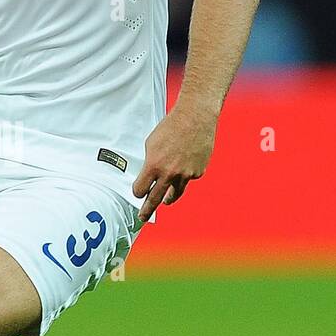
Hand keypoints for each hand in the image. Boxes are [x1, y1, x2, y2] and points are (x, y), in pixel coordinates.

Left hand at [132, 106, 215, 221]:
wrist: (195, 118)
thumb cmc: (170, 127)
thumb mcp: (152, 144)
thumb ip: (150, 162)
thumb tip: (149, 176)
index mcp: (154, 165)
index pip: (141, 189)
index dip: (138, 191)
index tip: (137, 192)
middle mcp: (170, 173)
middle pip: (155, 199)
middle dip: (147, 210)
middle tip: (143, 217)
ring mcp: (186, 174)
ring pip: (175, 193)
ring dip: (169, 198)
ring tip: (166, 202)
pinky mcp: (198, 172)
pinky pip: (188, 179)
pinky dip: (184, 176)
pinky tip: (184, 167)